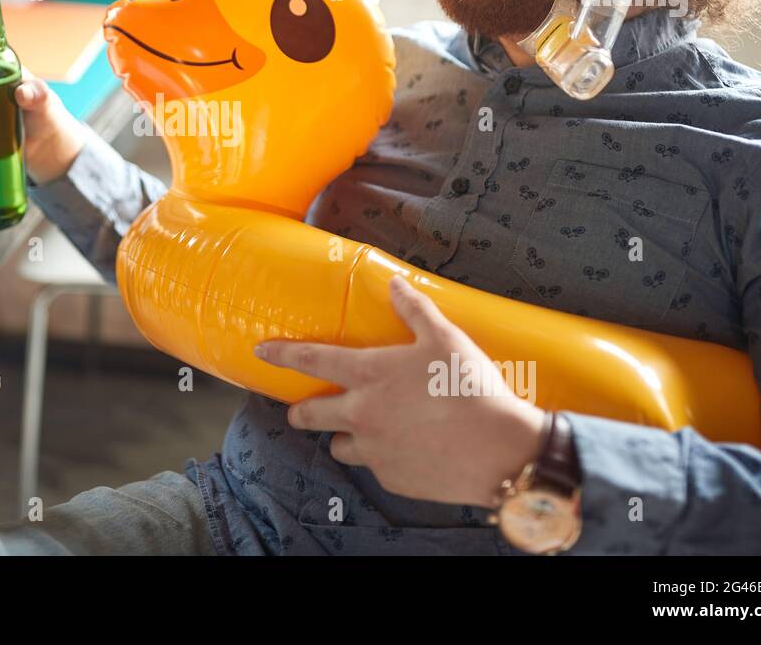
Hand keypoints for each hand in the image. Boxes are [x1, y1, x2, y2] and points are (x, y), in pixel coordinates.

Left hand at [256, 276, 545, 507]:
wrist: (499, 450)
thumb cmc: (470, 387)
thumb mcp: (445, 338)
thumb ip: (414, 310)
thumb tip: (395, 283)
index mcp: (369, 374)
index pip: (311, 361)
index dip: (282, 354)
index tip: (260, 350)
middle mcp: (361, 414)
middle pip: (310, 414)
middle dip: (300, 411)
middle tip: (300, 409)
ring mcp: (374, 450)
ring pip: (339, 445)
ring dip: (344, 436)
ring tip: (365, 429)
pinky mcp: (391, 477)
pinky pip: (374, 465)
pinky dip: (382, 457)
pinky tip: (406, 449)